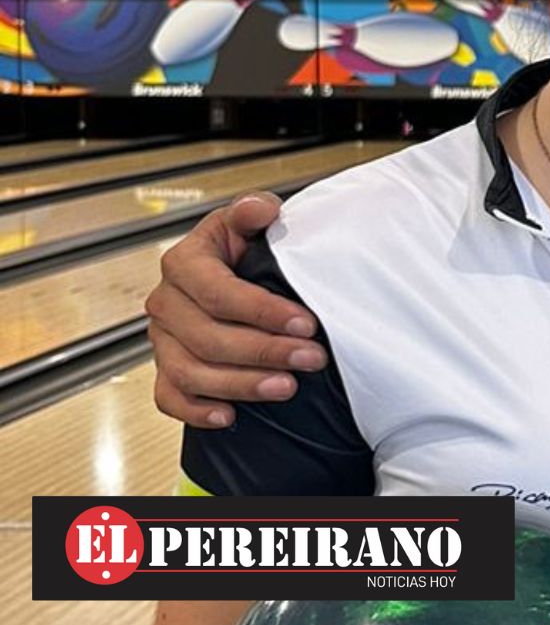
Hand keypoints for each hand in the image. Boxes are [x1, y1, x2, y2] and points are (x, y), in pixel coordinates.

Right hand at [146, 193, 324, 427]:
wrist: (240, 271)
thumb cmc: (247, 246)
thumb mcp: (254, 221)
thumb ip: (255, 211)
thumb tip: (259, 209)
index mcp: (184, 263)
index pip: (218, 292)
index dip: (262, 311)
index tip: (305, 322)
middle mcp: (168, 303)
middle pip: (207, 337)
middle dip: (265, 351)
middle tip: (311, 358)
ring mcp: (164, 340)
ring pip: (190, 372)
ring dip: (241, 384)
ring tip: (287, 387)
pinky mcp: (167, 369)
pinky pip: (169, 398)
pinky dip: (196, 410)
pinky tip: (230, 415)